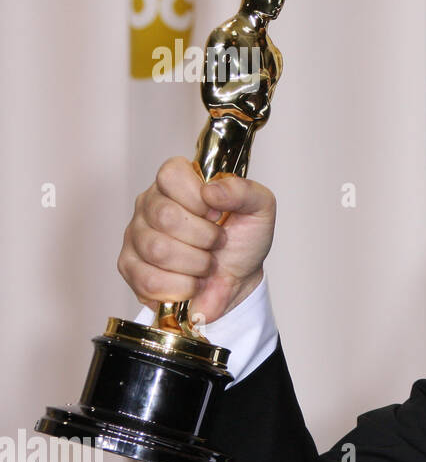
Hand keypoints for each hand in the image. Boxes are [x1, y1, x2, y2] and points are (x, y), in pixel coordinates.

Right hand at [118, 156, 275, 324]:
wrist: (238, 279)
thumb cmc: (244, 240)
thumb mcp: (259, 209)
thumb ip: (244, 191)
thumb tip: (211, 190)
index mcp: (178, 181)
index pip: (171, 174)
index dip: (199, 199)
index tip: (217, 214)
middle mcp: (151, 203)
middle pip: (165, 216)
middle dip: (204, 238)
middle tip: (217, 243)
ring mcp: (136, 235)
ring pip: (158, 250)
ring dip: (196, 264)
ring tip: (206, 263)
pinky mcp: (130, 267)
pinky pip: (150, 280)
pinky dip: (182, 287)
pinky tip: (192, 282)